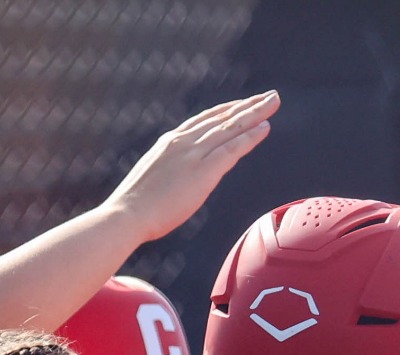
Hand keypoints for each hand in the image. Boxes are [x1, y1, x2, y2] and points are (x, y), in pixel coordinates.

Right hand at [102, 92, 278, 242]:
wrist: (126, 215)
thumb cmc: (133, 208)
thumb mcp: (151, 180)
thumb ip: (168, 173)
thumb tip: (174, 181)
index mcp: (169, 142)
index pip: (203, 120)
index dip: (226, 110)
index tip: (242, 104)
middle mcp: (182, 142)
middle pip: (221, 117)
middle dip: (246, 105)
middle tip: (268, 96)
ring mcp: (193, 155)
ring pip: (230, 127)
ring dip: (254, 113)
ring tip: (273, 102)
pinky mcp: (203, 171)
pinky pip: (232, 149)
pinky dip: (249, 137)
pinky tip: (265, 128)